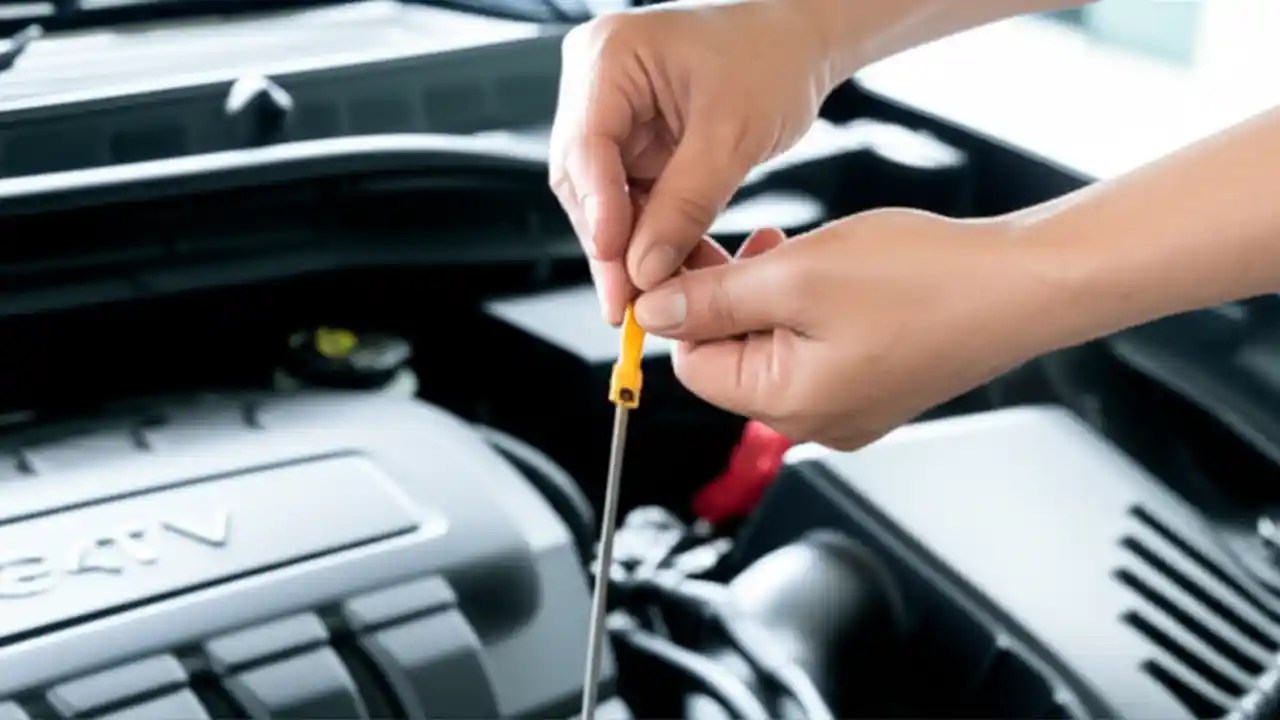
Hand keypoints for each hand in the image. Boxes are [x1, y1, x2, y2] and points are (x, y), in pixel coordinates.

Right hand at [548, 0, 841, 323]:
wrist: (797, 46)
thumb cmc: (770, 58)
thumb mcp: (732, 134)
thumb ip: (686, 204)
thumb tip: (646, 268)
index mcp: (609, 58)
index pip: (586, 146)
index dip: (599, 212)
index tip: (617, 264)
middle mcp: (597, 86)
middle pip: (583, 181)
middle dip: (610, 245)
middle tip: (629, 301)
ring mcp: (611, 118)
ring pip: (602, 201)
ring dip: (629, 250)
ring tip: (653, 297)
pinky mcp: (631, 146)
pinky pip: (629, 203)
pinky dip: (649, 239)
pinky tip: (667, 272)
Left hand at [634, 209, 1058, 448]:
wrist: (1020, 286)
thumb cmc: (924, 280)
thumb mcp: (796, 275)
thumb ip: (715, 298)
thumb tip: (653, 312)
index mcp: (787, 405)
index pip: (692, 364)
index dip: (685, 306)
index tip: (694, 255)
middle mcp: (815, 422)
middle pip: (731, 359)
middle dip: (730, 298)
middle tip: (753, 242)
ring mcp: (849, 409)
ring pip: (772, 349)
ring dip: (769, 296)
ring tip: (798, 252)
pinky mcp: (876, 388)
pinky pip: (814, 351)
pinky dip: (808, 309)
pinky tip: (831, 273)